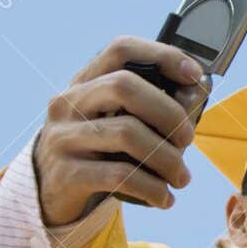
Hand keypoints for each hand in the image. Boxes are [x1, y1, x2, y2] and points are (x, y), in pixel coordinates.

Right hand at [32, 37, 210, 225]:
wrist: (52, 193)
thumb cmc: (100, 151)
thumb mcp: (115, 121)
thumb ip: (150, 108)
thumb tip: (195, 97)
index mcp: (85, 82)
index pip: (121, 49)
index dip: (163, 55)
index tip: (195, 75)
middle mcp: (68, 104)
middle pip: (125, 87)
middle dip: (169, 112)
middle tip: (187, 139)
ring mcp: (63, 137)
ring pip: (127, 133)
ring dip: (168, 159)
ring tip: (181, 177)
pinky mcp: (66, 174)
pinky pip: (120, 175)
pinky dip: (152, 188)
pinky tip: (164, 198)